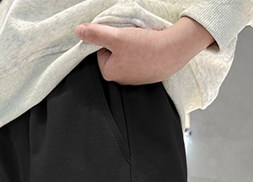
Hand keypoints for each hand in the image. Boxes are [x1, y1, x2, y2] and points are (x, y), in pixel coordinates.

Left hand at [76, 17, 214, 84]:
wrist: (174, 51)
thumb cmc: (144, 47)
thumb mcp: (116, 37)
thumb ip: (96, 33)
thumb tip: (78, 31)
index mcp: (109, 73)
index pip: (101, 50)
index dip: (110, 39)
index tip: (121, 35)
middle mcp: (120, 79)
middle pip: (114, 53)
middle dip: (121, 42)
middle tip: (133, 36)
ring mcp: (135, 78)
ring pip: (128, 55)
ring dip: (133, 46)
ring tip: (143, 41)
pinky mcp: (149, 74)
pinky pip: (141, 59)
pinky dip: (145, 51)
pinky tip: (151, 46)